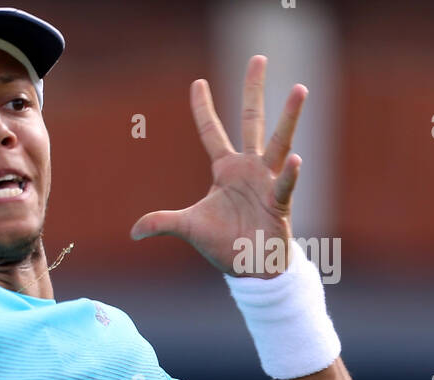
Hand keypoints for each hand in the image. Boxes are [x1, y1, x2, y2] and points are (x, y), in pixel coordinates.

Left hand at [130, 55, 306, 277]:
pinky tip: (296, 159)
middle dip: (254, 90)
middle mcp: (249, 168)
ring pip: (280, 143)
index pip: (212, 131)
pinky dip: (290, 174)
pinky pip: (285, 184)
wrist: (250, 267)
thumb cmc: (223, 243)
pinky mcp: (280, 202)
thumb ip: (162, 222)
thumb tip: (133, 232)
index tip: (197, 82)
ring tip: (299, 88)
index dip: (203, 108)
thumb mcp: (187, 227)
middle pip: (251, 121)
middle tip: (258, 58)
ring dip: (289, 118)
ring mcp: (267, 181)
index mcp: (226, 169)